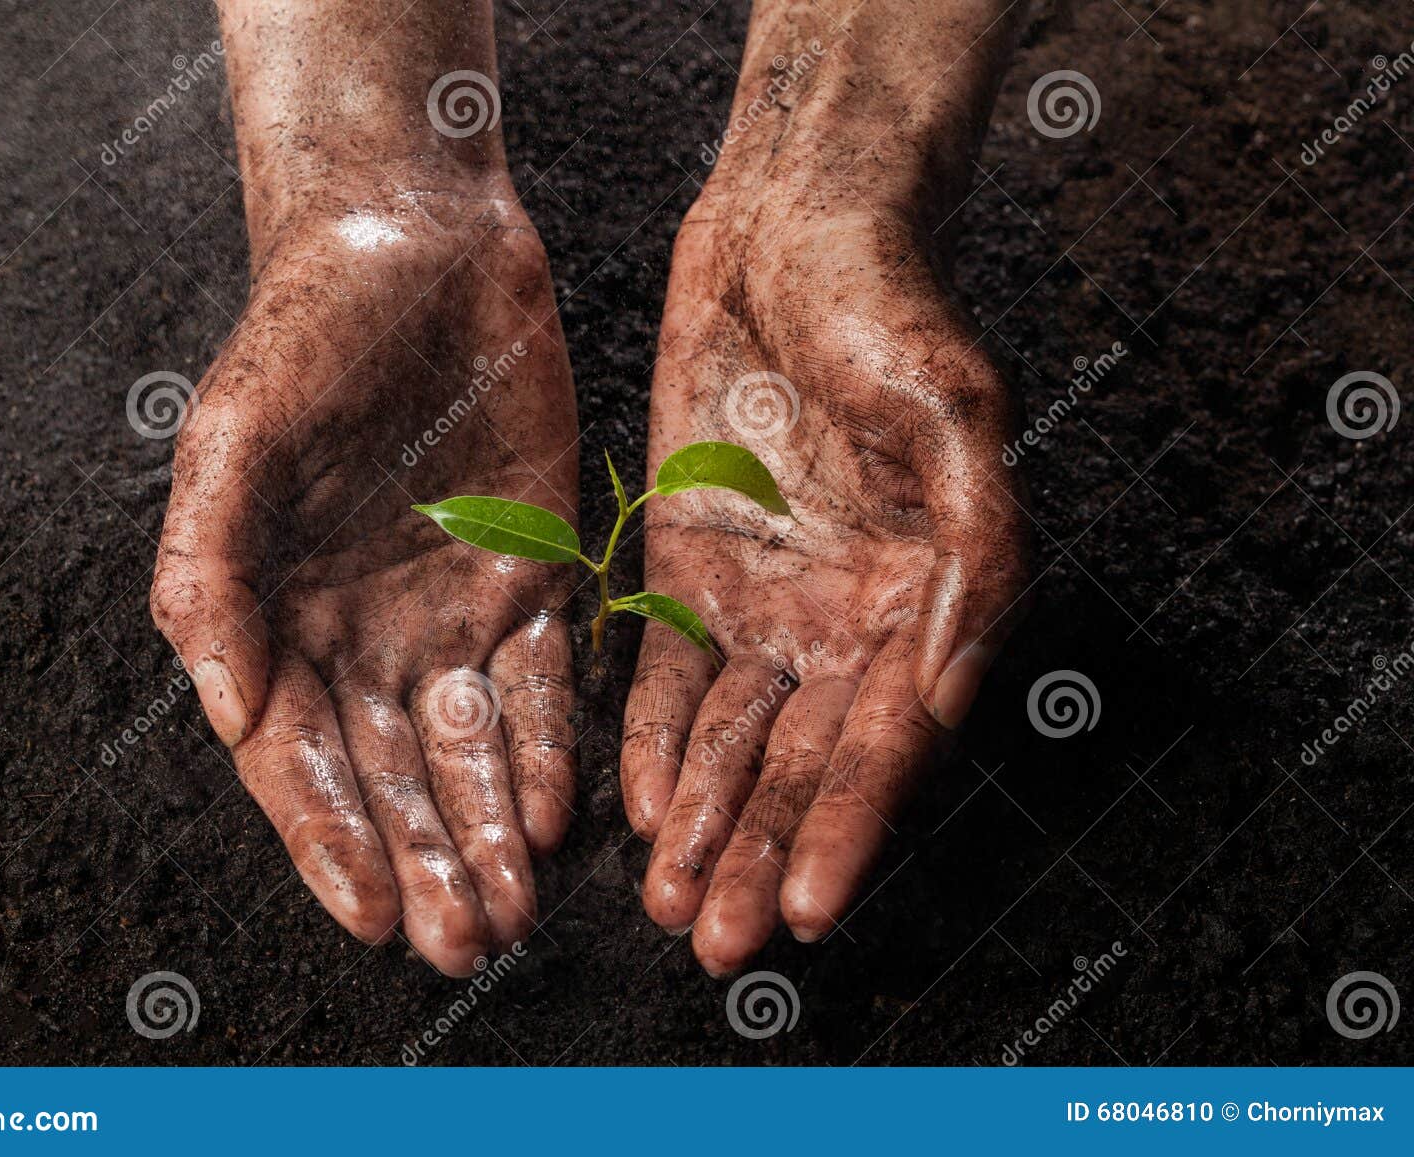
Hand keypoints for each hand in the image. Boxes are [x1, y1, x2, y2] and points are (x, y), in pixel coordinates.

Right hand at [151, 180, 578, 976]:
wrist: (418, 245)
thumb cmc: (304, 334)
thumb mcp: (234, 441)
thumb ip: (211, 574)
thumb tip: (225, 711)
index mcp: (278, 617)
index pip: (301, 758)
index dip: (332, 842)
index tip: (370, 919)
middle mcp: (365, 634)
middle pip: (393, 775)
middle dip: (426, 861)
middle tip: (461, 944)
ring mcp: (452, 610)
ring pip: (473, 748)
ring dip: (491, 829)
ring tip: (512, 911)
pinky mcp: (535, 572)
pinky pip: (547, 681)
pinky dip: (551, 746)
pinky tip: (560, 810)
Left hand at [622, 173, 1029, 974]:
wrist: (794, 233)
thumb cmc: (894, 310)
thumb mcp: (961, 416)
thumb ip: (975, 557)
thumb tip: (944, 687)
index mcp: (928, 603)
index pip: (883, 744)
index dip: (847, 829)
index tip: (811, 910)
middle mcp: (847, 622)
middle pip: (800, 764)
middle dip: (761, 854)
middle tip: (719, 944)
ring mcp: (765, 603)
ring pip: (730, 741)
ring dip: (702, 824)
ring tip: (670, 905)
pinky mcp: (688, 570)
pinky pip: (664, 678)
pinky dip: (648, 745)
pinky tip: (635, 810)